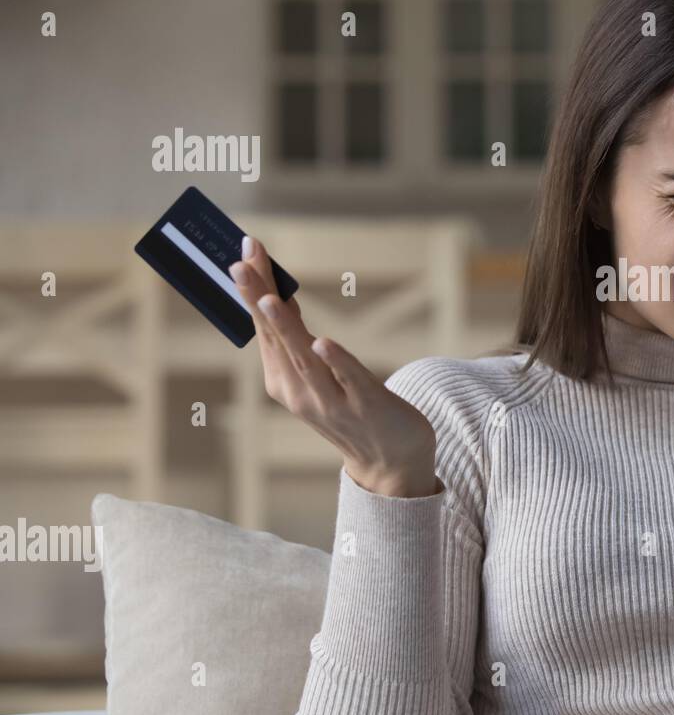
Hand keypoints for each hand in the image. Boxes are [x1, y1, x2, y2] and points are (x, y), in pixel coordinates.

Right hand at [228, 235, 440, 497]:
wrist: (391, 464)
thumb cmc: (353, 412)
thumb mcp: (318, 374)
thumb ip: (297, 340)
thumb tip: (277, 297)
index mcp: (283, 382)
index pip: (264, 329)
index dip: (254, 291)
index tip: (246, 250)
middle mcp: (301, 392)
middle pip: (277, 339)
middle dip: (257, 299)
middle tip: (240, 263)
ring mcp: (332, 401)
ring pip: (304, 359)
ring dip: (285, 328)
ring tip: (268, 298)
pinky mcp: (368, 406)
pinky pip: (349, 380)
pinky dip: (335, 362)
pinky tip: (323, 343)